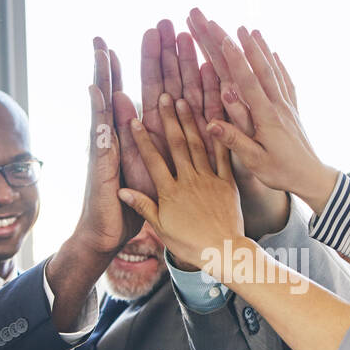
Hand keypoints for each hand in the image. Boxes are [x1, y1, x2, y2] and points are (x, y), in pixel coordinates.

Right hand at [73, 38, 142, 255]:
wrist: (102, 238)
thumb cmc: (125, 212)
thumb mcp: (149, 181)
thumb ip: (151, 155)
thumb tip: (154, 132)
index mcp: (135, 140)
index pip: (146, 96)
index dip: (153, 70)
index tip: (160, 42)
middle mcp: (118, 139)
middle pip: (130, 90)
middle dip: (135, 59)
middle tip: (138, 26)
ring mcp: (109, 149)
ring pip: (112, 105)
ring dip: (109, 74)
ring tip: (103, 46)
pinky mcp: (104, 165)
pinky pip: (105, 134)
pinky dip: (102, 112)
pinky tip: (98, 91)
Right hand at [117, 92, 244, 272]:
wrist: (223, 252)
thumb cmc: (190, 244)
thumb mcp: (161, 229)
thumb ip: (143, 206)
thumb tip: (122, 191)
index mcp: (170, 192)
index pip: (152, 160)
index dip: (142, 139)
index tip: (134, 119)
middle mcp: (188, 181)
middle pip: (176, 145)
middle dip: (168, 119)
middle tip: (162, 97)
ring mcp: (209, 180)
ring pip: (198, 145)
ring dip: (190, 121)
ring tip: (183, 101)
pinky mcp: (227, 183)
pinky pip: (224, 157)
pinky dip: (220, 138)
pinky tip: (216, 120)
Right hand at [188, 8, 292, 235]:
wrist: (312, 177)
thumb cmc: (282, 172)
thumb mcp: (255, 162)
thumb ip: (235, 140)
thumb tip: (211, 123)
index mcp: (267, 118)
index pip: (250, 83)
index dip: (237, 61)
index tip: (225, 40)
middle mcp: (279, 106)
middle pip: (260, 70)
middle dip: (245, 46)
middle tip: (233, 26)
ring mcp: (287, 106)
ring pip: (274, 71)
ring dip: (261, 49)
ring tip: (251, 30)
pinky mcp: (292, 109)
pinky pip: (286, 81)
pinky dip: (278, 64)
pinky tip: (274, 53)